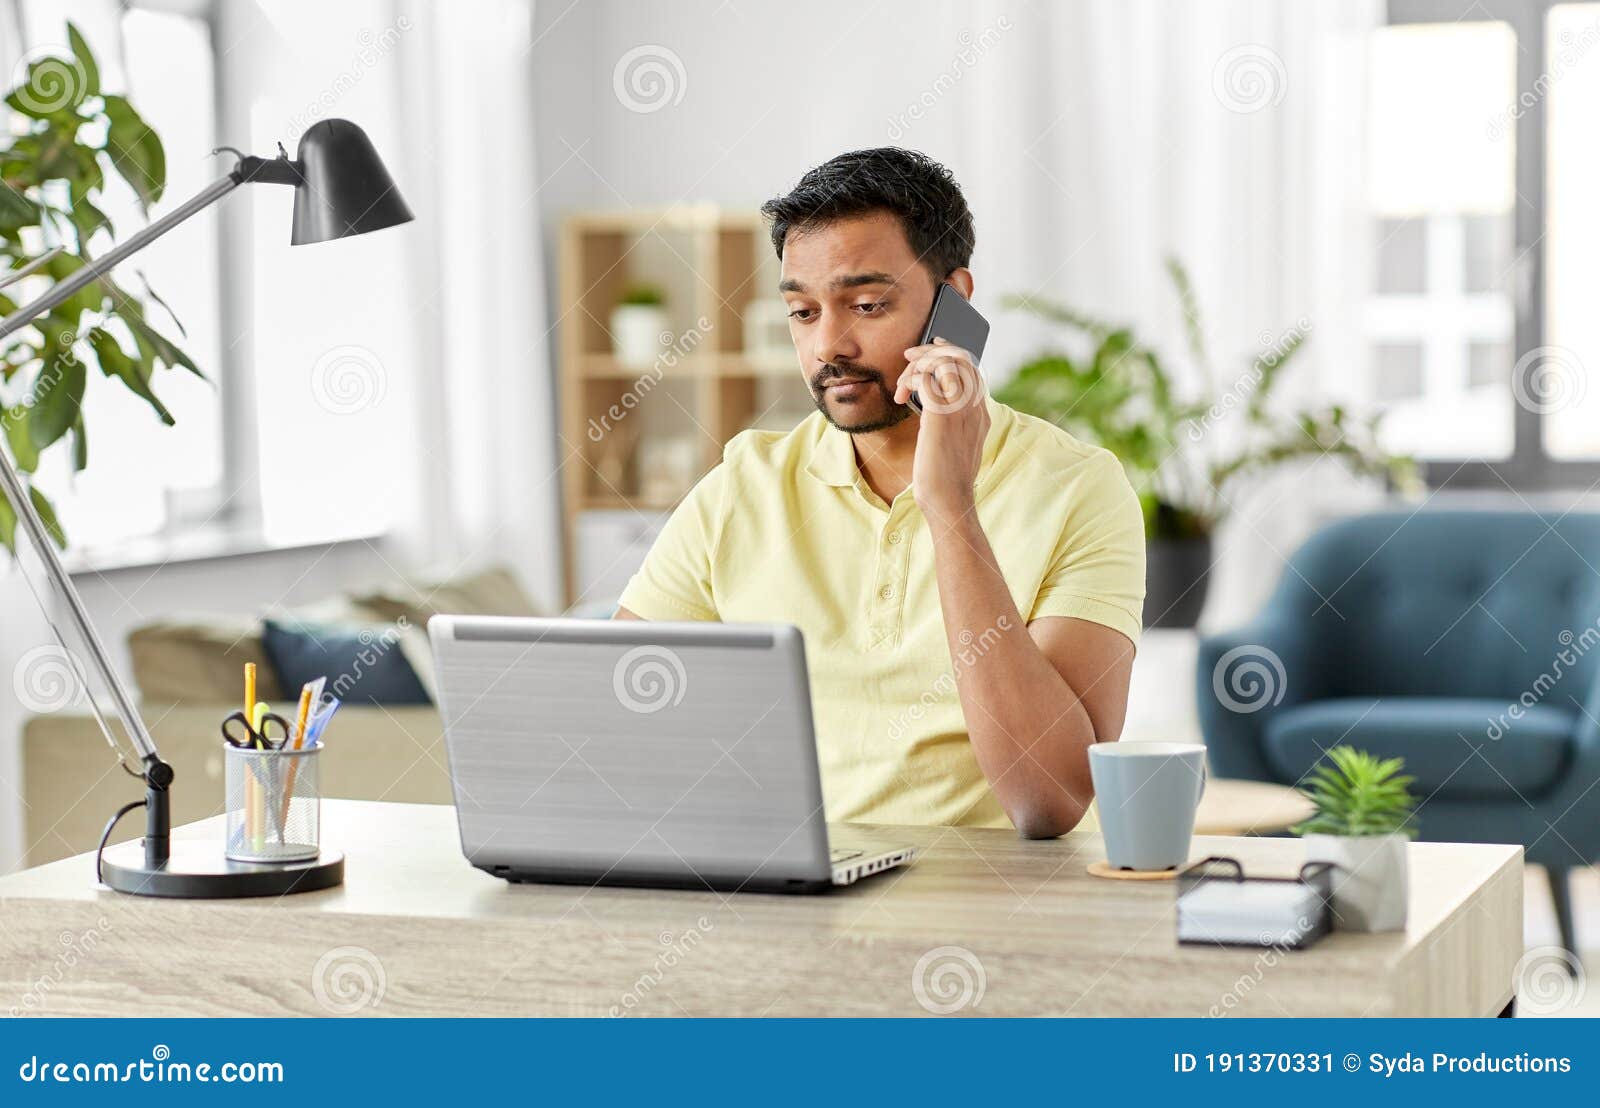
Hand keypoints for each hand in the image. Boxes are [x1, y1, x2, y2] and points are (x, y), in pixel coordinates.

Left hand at [895, 337, 988, 522]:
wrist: (949, 501)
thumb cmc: (947, 478)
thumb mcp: (956, 445)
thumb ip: (954, 422)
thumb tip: (934, 404)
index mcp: (980, 414)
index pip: (973, 368)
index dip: (952, 351)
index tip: (932, 348)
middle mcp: (974, 407)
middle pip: (960, 358)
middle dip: (931, 350)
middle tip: (909, 357)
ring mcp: (959, 411)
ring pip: (944, 363)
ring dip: (918, 364)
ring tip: (903, 381)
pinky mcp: (940, 417)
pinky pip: (926, 379)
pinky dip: (911, 379)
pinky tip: (903, 395)